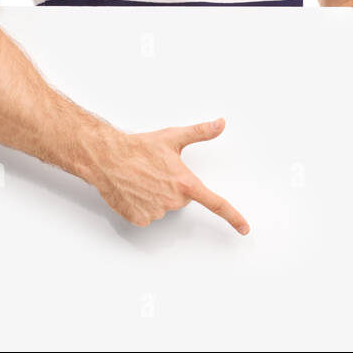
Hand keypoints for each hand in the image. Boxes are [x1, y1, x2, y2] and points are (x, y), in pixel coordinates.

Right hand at [90, 117, 249, 233]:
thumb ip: (200, 132)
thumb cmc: (139, 147)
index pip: (215, 203)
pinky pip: (148, 216)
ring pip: (164, 208)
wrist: (106, 158)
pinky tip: (134, 191)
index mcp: (185, 183)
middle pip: (181, 199)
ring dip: (156, 196)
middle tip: (156, 173)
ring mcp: (156, 212)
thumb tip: (220, 123)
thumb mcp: (173, 137)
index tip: (245, 229)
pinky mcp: (139, 219)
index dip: (233, 217)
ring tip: (142, 180)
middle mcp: (172, 201)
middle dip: (172, 187)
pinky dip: (143, 205)